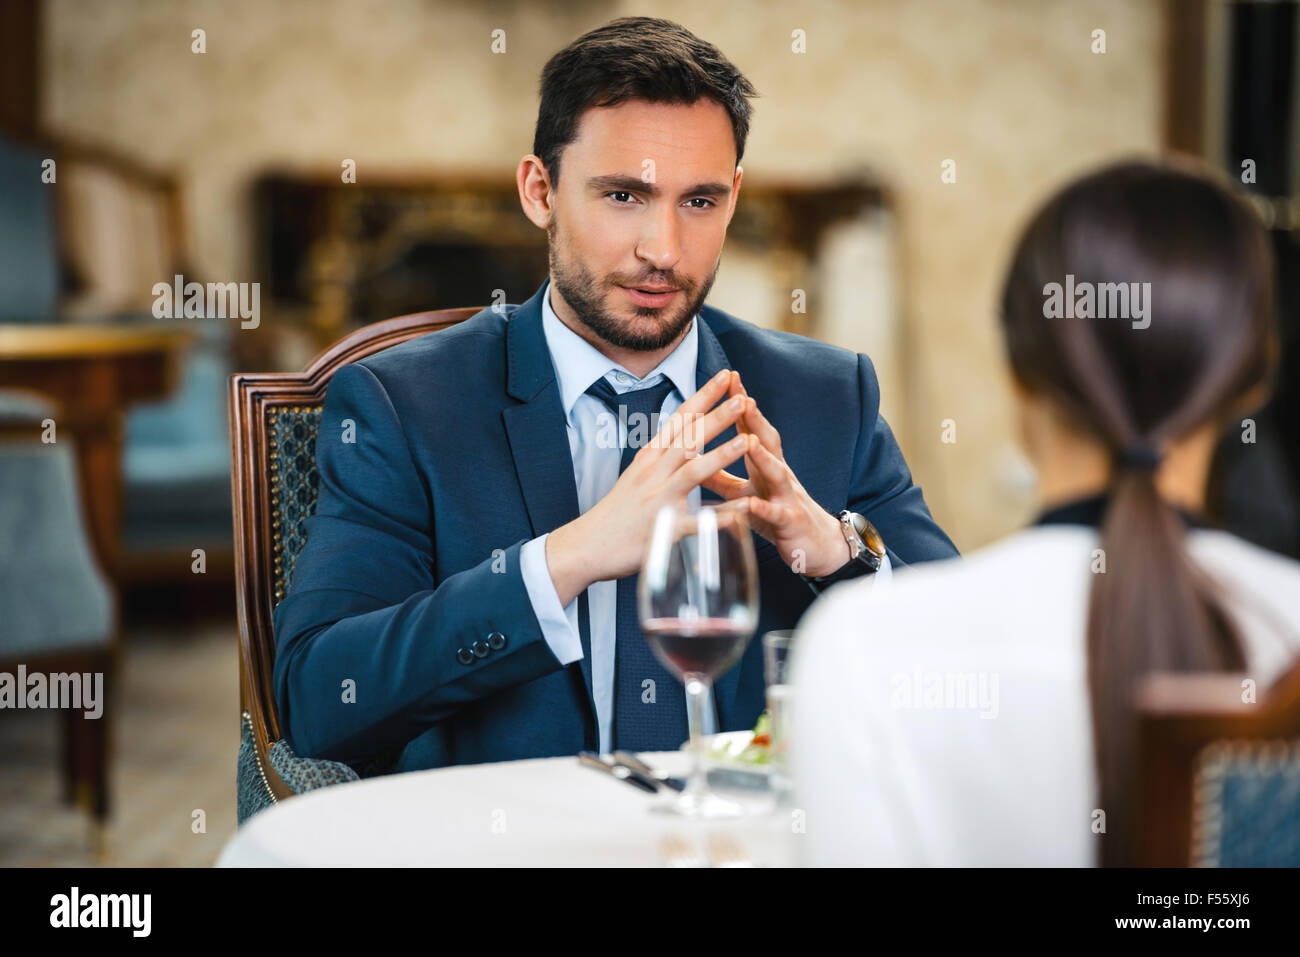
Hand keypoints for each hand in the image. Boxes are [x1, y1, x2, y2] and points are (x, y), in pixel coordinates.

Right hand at [545, 368, 756, 605]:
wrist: (586, 545)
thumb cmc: (615, 512)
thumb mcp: (636, 474)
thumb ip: (661, 455)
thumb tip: (682, 435)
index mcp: (649, 457)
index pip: (680, 419)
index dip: (703, 396)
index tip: (725, 376)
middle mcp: (653, 473)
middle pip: (689, 438)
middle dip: (718, 416)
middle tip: (743, 396)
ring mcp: (658, 500)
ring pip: (693, 471)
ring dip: (722, 455)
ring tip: (748, 440)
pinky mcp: (664, 530)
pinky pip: (698, 522)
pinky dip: (721, 516)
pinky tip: (744, 509)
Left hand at [701, 373, 848, 577]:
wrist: (818, 546)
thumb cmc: (777, 515)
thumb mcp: (744, 494)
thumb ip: (720, 476)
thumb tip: (691, 459)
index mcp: (764, 466)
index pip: (751, 429)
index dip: (739, 405)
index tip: (726, 379)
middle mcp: (778, 475)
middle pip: (767, 441)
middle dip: (755, 419)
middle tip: (741, 395)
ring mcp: (786, 497)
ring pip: (776, 473)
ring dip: (763, 457)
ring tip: (749, 441)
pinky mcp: (789, 523)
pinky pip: (776, 516)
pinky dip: (764, 510)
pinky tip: (752, 505)